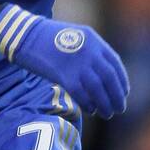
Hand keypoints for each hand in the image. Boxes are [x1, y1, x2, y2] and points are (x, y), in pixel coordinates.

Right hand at [0, 3, 128, 117]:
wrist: (25, 35)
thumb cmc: (48, 39)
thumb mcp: (75, 37)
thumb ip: (90, 52)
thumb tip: (101, 76)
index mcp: (94, 40)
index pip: (115, 64)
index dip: (122, 81)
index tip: (124, 93)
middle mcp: (89, 51)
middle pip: (110, 79)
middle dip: (116, 96)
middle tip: (119, 109)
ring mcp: (77, 63)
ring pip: (98, 89)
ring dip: (105, 104)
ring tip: (107, 114)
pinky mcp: (64, 75)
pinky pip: (81, 94)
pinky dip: (88, 104)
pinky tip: (90, 110)